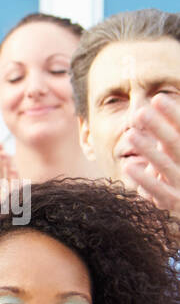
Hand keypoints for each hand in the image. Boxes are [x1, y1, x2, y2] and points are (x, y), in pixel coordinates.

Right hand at [0, 142, 18, 206]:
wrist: (21, 228)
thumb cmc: (20, 209)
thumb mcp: (15, 191)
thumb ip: (11, 177)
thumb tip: (8, 158)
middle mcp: (0, 193)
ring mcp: (6, 199)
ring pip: (4, 179)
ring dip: (4, 166)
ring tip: (5, 153)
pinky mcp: (12, 204)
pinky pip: (12, 190)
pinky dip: (11, 180)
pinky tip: (12, 170)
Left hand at [122, 94, 179, 218]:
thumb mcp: (179, 161)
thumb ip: (173, 142)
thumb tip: (156, 113)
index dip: (174, 115)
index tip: (157, 98)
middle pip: (176, 144)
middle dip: (159, 127)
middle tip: (140, 112)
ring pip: (166, 166)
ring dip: (148, 150)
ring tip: (130, 135)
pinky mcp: (174, 205)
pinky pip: (159, 191)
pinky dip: (145, 179)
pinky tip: (129, 166)